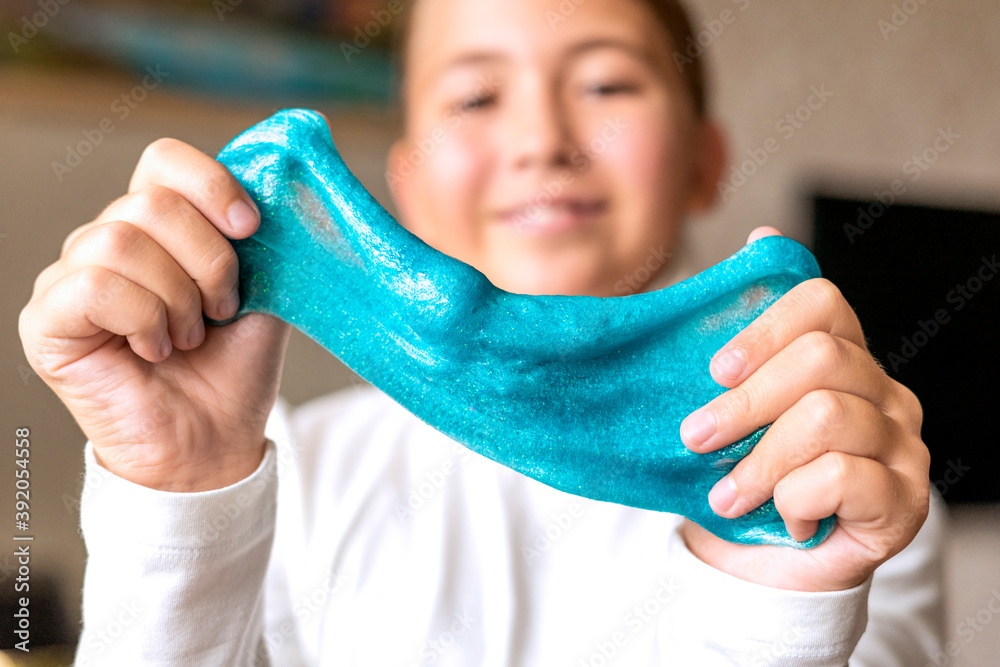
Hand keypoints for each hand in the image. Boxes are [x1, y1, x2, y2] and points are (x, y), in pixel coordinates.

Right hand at [18, 138, 290, 491]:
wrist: (214, 441)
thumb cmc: (233, 369)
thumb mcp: (265, 292)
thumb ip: (263, 240)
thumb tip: (277, 186)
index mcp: (157, 228)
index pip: (163, 161)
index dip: (210, 184)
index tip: (250, 227)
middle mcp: (106, 242)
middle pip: (151, 202)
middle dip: (207, 260)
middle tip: (222, 307)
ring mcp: (70, 279)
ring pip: (122, 240)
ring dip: (177, 297)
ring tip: (189, 337)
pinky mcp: (47, 321)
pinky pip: (93, 285)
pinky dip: (142, 317)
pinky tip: (154, 349)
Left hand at [678, 227, 929, 591]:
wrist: (766, 563)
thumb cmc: (747, 475)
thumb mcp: (729, 411)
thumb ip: (740, 341)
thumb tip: (760, 238)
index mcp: (839, 357)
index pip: (821, 303)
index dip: (765, 327)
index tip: (717, 370)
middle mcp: (882, 391)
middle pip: (820, 359)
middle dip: (745, 403)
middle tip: (696, 437)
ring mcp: (901, 444)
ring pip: (828, 417)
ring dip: (760, 461)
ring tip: (725, 495)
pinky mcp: (905, 500)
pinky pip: (846, 476)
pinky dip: (796, 498)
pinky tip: (784, 518)